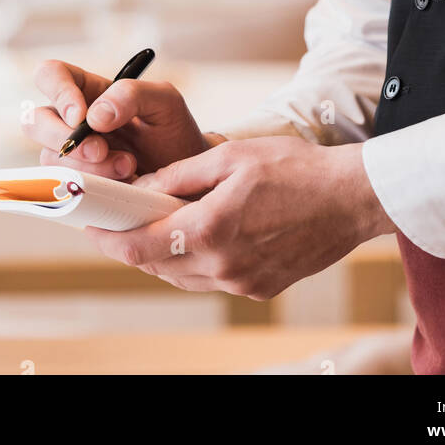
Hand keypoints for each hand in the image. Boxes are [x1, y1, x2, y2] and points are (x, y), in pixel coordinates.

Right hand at [24, 58, 214, 180]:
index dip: (57, 92)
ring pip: (50, 158)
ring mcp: (70, 155)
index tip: (80, 116)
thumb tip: (94, 115)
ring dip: (87, 166)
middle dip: (64, 138)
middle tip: (101, 150)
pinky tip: (119, 184)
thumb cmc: (173, 131)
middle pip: (35, 121)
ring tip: (127, 167)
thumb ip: (132, 94)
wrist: (187, 177)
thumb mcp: (165, 102)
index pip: (50, 76)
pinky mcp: (75, 185)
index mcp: (87, 90)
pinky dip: (89, 187)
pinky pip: (62, 187)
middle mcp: (71, 121)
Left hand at [83, 137, 395, 298]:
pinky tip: (194, 234)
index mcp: (212, 229)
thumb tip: (143, 187)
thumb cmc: (296, 168)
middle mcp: (224, 266)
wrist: (351, 198)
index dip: (109, 239)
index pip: (141, 247)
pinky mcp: (260, 287)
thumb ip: (181, 175)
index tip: (92, 226)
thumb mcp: (231, 156)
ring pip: (182, 276)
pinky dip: (193, 260)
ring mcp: (243, 282)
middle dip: (132, 244)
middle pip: (157, 265)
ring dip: (161, 254)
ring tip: (153, 224)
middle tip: (118, 220)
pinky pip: (211, 280)